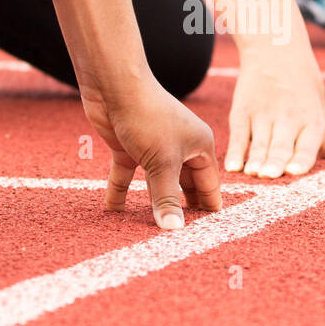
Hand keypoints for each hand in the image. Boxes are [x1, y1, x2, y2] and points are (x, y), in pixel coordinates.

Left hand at [83, 80, 222, 229]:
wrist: (114, 86)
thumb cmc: (148, 117)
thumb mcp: (162, 162)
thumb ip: (167, 198)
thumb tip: (173, 230)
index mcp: (200, 147)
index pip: (209, 186)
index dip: (208, 209)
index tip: (207, 236)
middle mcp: (180, 148)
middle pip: (184, 186)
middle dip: (180, 210)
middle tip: (179, 239)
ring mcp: (154, 148)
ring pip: (156, 183)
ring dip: (152, 203)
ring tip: (150, 232)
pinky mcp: (130, 147)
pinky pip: (127, 176)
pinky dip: (121, 192)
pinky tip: (114, 211)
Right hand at [223, 42, 324, 177]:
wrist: (275, 47)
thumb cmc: (302, 82)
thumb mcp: (319, 105)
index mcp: (311, 118)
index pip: (308, 144)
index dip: (301, 158)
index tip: (294, 172)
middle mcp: (288, 116)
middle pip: (281, 144)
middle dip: (275, 161)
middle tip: (269, 176)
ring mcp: (263, 113)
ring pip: (259, 141)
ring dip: (255, 159)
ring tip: (253, 174)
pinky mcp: (242, 109)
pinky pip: (239, 134)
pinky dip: (235, 151)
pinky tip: (233, 166)